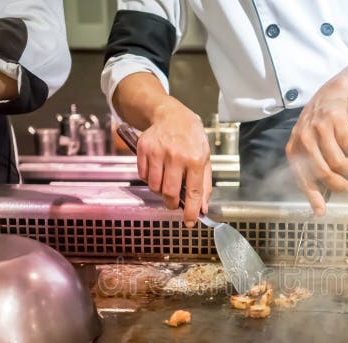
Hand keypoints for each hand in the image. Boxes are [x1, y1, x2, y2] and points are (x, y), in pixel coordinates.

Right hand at [135, 98, 211, 226]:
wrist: (170, 114)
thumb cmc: (191, 137)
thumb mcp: (205, 157)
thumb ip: (204, 184)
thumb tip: (202, 208)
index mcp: (196, 159)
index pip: (193, 192)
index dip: (190, 210)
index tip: (189, 222)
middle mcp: (176, 156)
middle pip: (169, 192)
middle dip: (171, 203)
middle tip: (173, 203)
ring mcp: (158, 152)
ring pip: (154, 186)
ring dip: (159, 190)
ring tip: (165, 182)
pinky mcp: (143, 149)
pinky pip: (142, 175)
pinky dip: (149, 178)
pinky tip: (156, 170)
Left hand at [286, 78, 347, 215]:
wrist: (333, 94)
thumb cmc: (322, 127)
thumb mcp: (310, 146)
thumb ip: (312, 170)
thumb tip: (319, 204)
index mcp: (294, 149)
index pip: (302, 178)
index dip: (312, 196)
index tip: (320, 212)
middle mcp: (303, 138)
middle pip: (322, 172)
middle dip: (338, 184)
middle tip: (345, 185)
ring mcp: (318, 127)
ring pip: (337, 161)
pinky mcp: (335, 117)